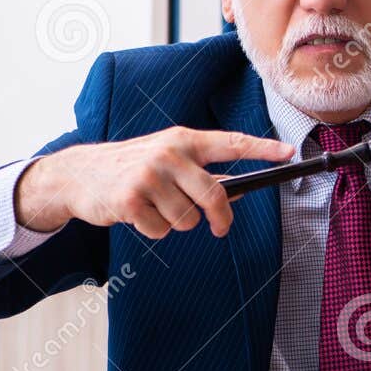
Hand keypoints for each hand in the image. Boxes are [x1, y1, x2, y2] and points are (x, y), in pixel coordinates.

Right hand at [15, 127, 293, 238]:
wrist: (80, 174)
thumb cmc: (133, 167)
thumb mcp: (168, 159)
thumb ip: (200, 171)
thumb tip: (240, 189)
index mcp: (183, 140)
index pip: (232, 142)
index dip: (263, 148)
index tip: (289, 153)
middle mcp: (168, 153)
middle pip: (215, 196)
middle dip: (222, 219)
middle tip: (221, 228)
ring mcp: (148, 176)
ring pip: (188, 219)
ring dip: (177, 223)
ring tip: (157, 208)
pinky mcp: (130, 200)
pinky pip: (162, 230)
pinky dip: (155, 230)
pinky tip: (138, 214)